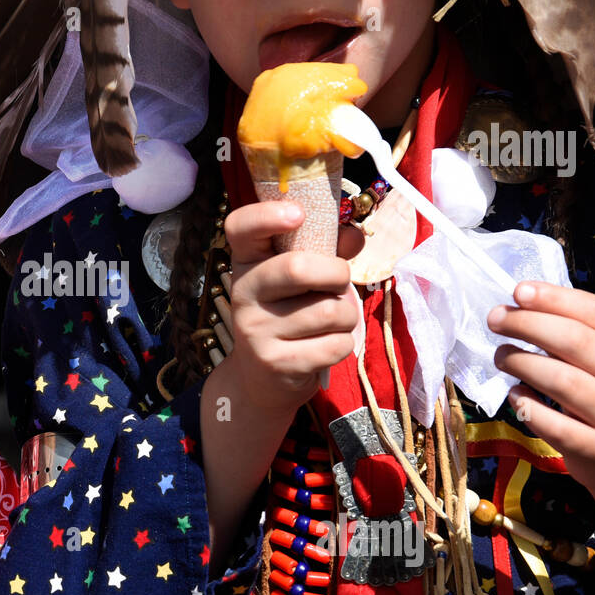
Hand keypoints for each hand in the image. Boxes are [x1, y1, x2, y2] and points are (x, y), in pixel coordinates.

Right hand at [224, 200, 362, 417]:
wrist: (261, 380)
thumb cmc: (288, 316)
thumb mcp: (299, 280)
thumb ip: (327, 252)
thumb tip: (354, 234)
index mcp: (247, 263)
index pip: (240, 227)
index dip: (266, 215)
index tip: (298, 214)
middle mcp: (243, 293)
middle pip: (297, 268)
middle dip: (336, 275)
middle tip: (338, 285)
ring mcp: (255, 330)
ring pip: (329, 311)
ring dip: (347, 315)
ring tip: (333, 322)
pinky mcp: (276, 363)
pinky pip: (335, 345)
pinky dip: (344, 344)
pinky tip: (326, 346)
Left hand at [489, 281, 594, 497]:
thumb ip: (574, 331)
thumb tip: (521, 303)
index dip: (554, 298)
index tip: (518, 291)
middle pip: (575, 341)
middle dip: (528, 324)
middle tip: (495, 319)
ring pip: (562, 380)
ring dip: (521, 362)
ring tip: (500, 355)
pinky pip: (552, 423)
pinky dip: (526, 405)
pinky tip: (515, 394)